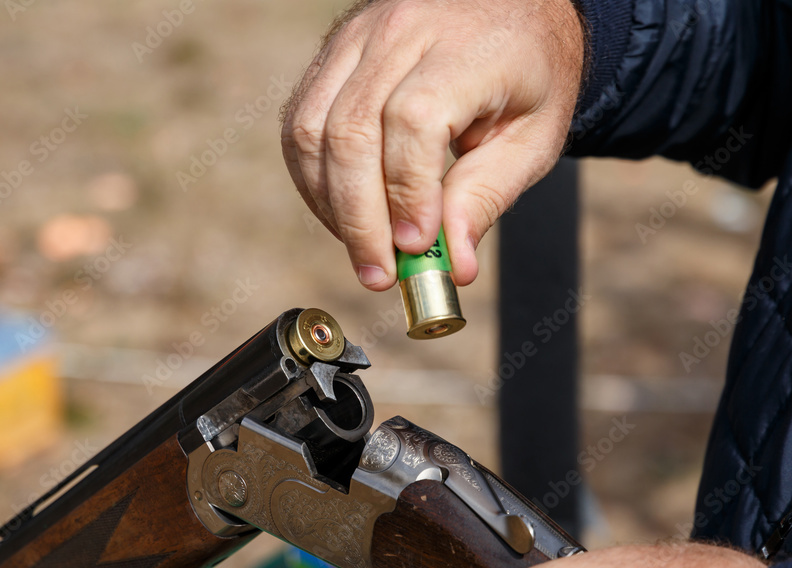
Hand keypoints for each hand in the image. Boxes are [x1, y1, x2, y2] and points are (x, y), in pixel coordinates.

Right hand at [281, 0, 584, 290]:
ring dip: (330, 205)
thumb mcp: (533, 137)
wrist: (507, 8)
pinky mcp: (331, 57)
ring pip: (312, 131)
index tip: (416, 246)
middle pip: (351, 132)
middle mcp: (400, 32)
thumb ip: (487, 196)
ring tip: (362, 248)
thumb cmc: (526, 72)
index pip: (414, 122)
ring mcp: (356, 40)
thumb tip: (453, 265)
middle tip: (379, 273)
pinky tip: (343, 213)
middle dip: (359, 219)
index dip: (407, 192)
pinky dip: (314, 181)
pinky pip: (300, 125)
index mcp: (465, 47)